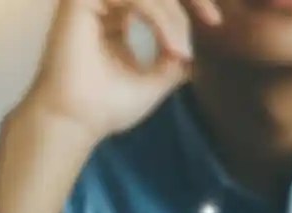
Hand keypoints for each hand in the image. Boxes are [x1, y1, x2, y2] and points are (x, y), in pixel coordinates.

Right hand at [24, 0, 222, 139]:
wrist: (76, 122)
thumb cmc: (107, 106)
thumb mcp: (156, 79)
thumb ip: (174, 56)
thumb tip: (195, 53)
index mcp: (114, 12)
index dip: (189, 2)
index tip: (215, 22)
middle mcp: (103, 0)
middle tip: (213, 19)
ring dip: (173, 18)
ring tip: (180, 52)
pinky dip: (160, 21)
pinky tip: (170, 48)